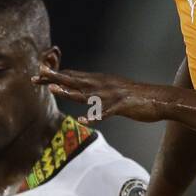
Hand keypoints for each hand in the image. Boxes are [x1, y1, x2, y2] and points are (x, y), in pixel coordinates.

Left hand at [32, 66, 169, 124]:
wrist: (158, 99)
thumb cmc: (135, 97)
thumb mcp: (113, 90)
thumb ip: (97, 89)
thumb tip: (82, 89)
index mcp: (100, 81)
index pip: (73, 76)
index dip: (56, 76)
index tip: (38, 75)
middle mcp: (102, 85)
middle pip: (74, 81)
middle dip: (55, 78)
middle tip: (37, 76)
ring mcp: (111, 96)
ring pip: (86, 94)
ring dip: (69, 92)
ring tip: (53, 90)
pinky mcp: (121, 107)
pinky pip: (104, 113)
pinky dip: (93, 117)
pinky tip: (82, 120)